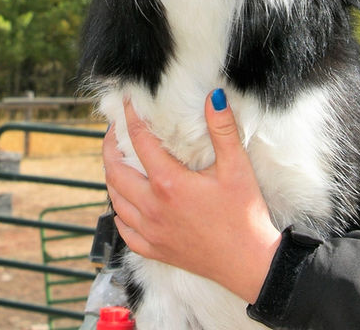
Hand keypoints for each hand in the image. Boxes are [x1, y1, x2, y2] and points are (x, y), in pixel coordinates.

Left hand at [102, 92, 281, 303]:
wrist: (249, 262)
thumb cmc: (245, 215)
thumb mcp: (237, 167)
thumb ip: (222, 129)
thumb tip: (213, 97)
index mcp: (169, 183)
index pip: (140, 142)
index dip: (131, 118)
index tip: (127, 103)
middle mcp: (152, 207)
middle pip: (115, 171)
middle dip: (110, 147)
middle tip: (116, 131)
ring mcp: (150, 231)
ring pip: (114, 199)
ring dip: (112, 176)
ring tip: (118, 160)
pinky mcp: (153, 249)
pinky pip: (123, 228)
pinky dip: (119, 210)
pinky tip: (126, 202)